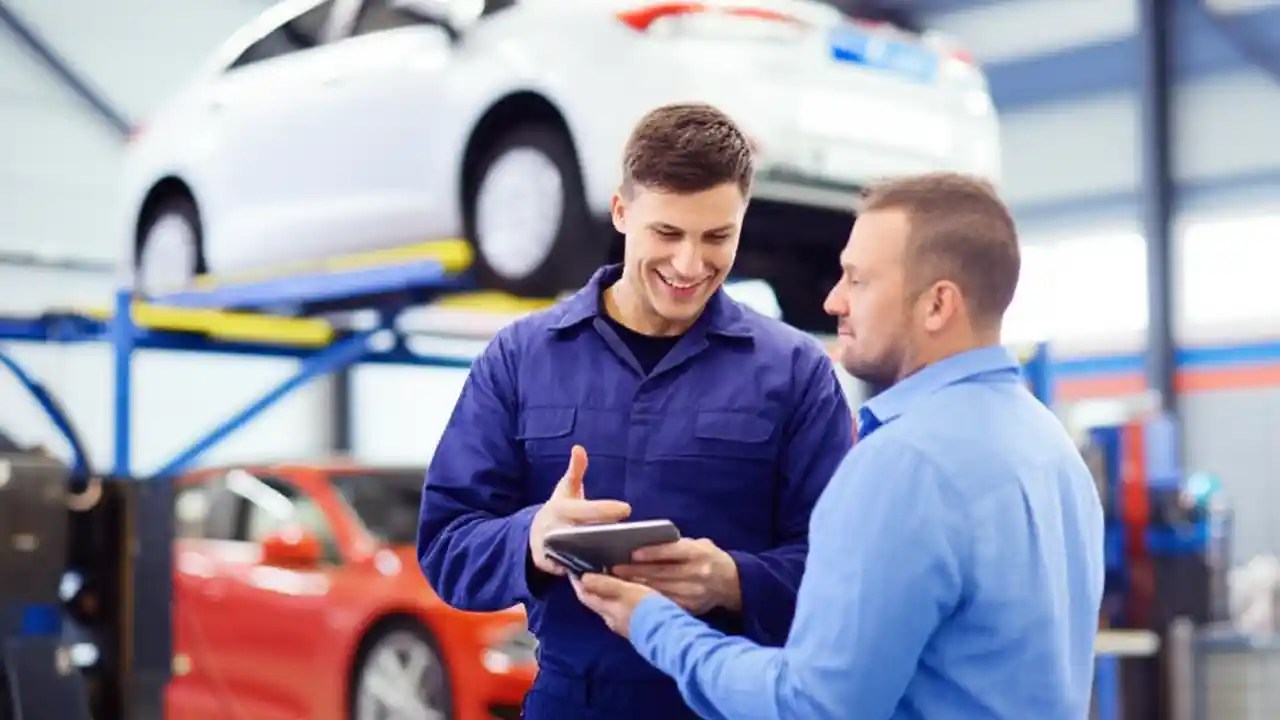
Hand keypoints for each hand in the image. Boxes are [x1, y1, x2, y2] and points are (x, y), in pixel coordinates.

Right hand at [529, 445, 631, 576]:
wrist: (533, 536)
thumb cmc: (559, 510)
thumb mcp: (565, 490)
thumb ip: (575, 470)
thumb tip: (579, 448)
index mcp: (559, 509)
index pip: (585, 509)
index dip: (605, 509)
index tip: (627, 508)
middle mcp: (553, 531)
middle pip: (582, 535)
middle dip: (605, 536)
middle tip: (631, 536)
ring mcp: (551, 552)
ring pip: (579, 557)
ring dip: (601, 558)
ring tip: (628, 556)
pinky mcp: (553, 570)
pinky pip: (575, 574)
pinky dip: (592, 575)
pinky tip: (615, 575)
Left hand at [570, 573, 654, 638]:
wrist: (668, 635)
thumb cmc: (645, 609)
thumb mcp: (625, 591)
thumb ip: (604, 584)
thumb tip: (583, 578)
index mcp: (606, 611)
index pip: (585, 596)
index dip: (577, 583)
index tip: (573, 570)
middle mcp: (611, 620)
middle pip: (596, 602)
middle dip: (592, 587)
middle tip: (592, 570)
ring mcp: (624, 626)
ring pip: (610, 607)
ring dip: (607, 593)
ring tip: (611, 578)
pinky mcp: (636, 627)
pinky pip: (622, 610)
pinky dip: (620, 599)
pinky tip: (629, 594)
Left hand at [612, 538, 740, 614]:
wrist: (730, 583)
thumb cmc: (707, 557)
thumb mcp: (697, 544)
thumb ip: (674, 545)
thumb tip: (641, 545)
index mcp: (698, 553)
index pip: (671, 552)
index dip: (650, 553)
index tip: (631, 553)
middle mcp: (697, 574)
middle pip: (661, 573)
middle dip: (635, 572)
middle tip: (613, 569)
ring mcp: (693, 594)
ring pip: (659, 590)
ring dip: (636, 587)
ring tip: (615, 582)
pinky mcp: (689, 608)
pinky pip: (663, 604)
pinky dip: (645, 600)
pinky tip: (631, 596)